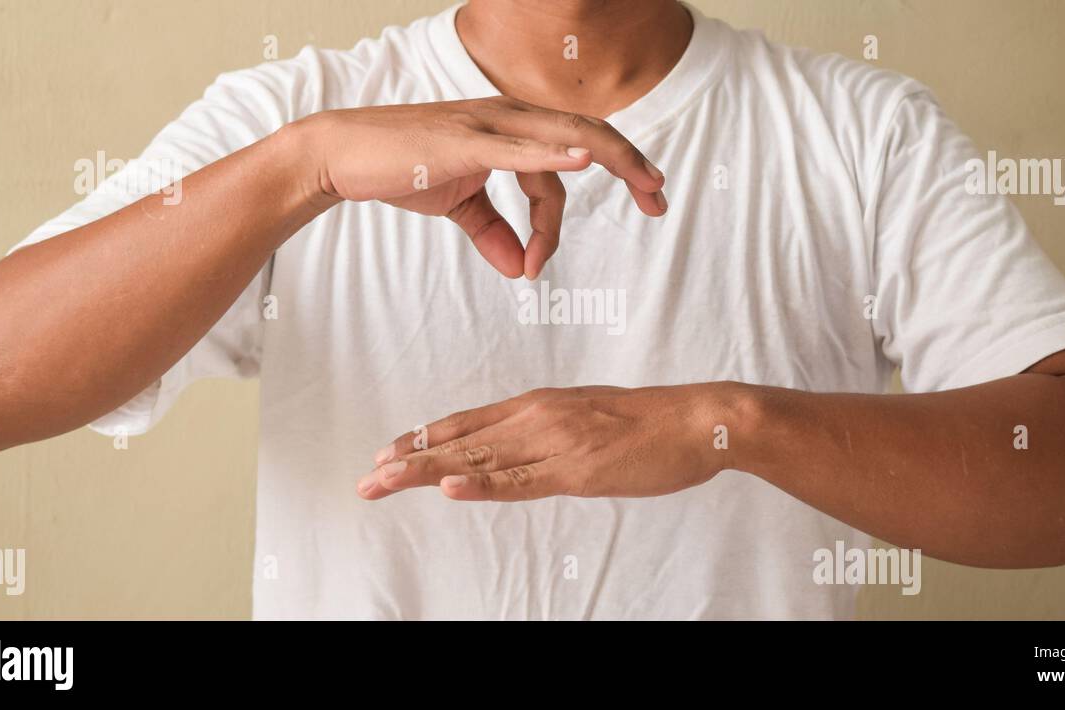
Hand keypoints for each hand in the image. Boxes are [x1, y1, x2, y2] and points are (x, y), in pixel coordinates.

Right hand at [290, 97, 666, 278]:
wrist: (343, 155)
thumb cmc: (401, 168)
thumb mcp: (458, 205)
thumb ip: (492, 232)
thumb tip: (518, 266)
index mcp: (509, 130)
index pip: (568, 159)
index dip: (606, 185)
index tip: (639, 208)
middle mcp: (506, 118)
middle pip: (586, 133)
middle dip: (631, 163)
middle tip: (662, 196)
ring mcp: (485, 124)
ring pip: (564, 135)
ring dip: (613, 158)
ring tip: (647, 185)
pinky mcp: (462, 140)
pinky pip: (516, 147)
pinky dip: (555, 152)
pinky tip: (587, 159)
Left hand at [358, 383, 741, 501]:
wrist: (696, 419)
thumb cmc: (647, 423)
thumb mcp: (586, 420)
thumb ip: (549, 432)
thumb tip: (519, 450)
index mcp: (540, 405)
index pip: (469, 423)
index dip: (426, 439)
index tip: (389, 453)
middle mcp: (538, 417)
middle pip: (462, 442)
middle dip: (411, 460)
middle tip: (368, 478)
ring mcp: (555, 442)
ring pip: (480, 461)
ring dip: (428, 473)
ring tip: (386, 481)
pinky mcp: (577, 470)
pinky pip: (522, 482)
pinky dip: (483, 486)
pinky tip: (450, 489)